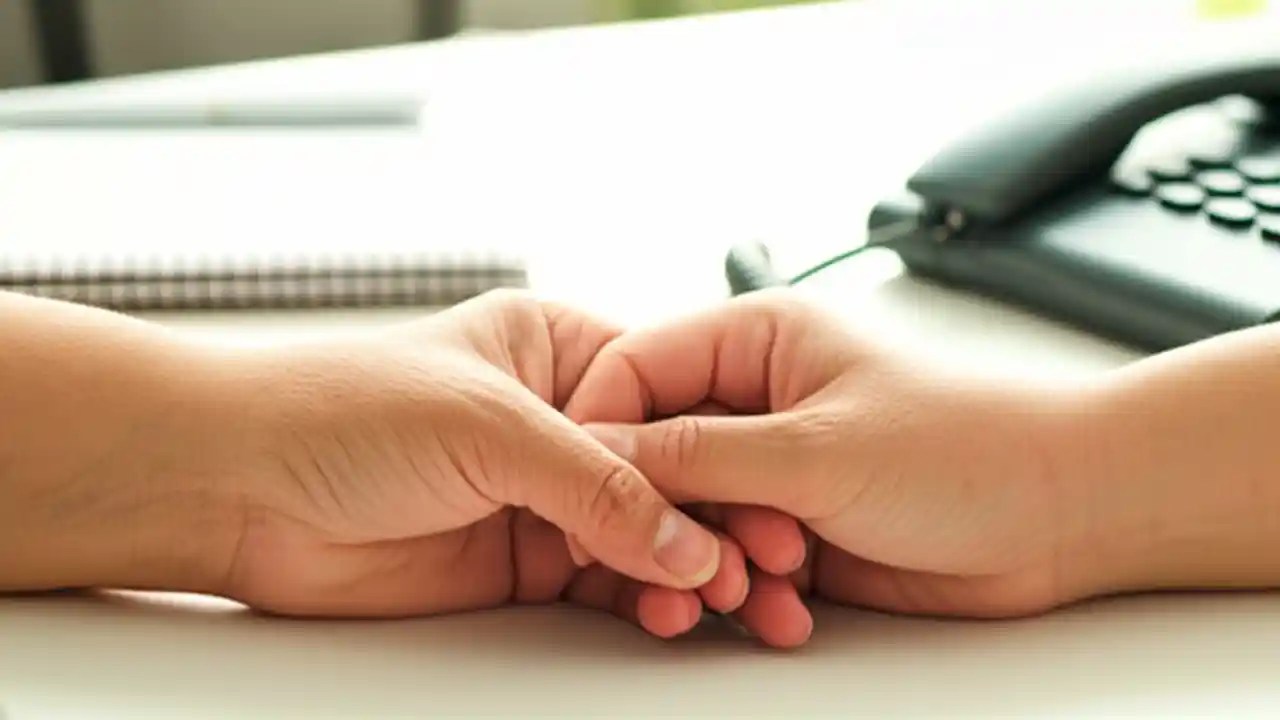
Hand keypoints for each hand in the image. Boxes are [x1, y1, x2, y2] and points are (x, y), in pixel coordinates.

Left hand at [218, 290, 792, 635]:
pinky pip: (598, 582)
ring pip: (640, 535)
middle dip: (717, 519)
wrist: (239, 485)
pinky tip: (668, 613)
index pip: (668, 401)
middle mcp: (555, 420)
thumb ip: (600, 488)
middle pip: (665, 474)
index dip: (723, 453)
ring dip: (687, 569)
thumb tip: (690, 542)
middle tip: (767, 566)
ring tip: (728, 602)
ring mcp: (536, 494)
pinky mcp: (515, 558)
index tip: (768, 503)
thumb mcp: (493, 427)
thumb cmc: (344, 410)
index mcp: (556, 349)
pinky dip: (639, 600)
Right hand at [569, 290, 1090, 624]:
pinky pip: (736, 558)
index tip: (582, 490)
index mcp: (757, 340)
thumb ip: (699, 454)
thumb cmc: (967, 447)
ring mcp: (777, 465)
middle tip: (677, 562)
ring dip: (711, 563)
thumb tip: (599, 450)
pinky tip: (787, 609)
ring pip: (691, 515)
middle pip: (656, 452)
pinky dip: (750, 591)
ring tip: (756, 588)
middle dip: (664, 515)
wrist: (1063, 516)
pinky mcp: (797, 523)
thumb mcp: (816, 449)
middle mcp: (759, 398)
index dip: (597, 430)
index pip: (634, 370)